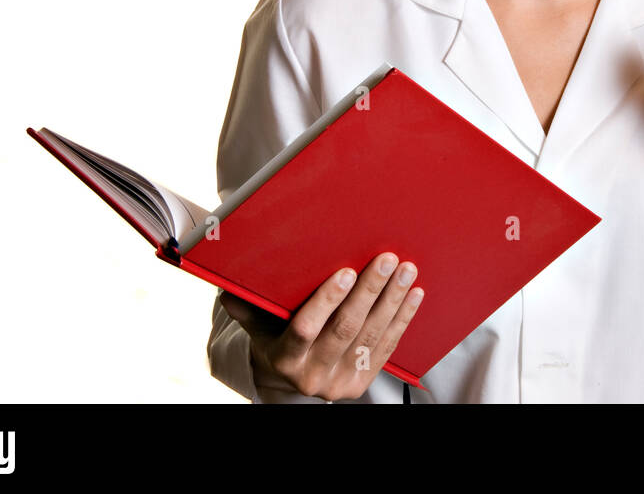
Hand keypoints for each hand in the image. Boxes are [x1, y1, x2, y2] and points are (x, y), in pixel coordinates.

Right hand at [221, 251, 423, 400]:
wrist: (293, 378)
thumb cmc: (275, 338)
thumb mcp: (258, 325)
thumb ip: (248, 306)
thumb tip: (229, 286)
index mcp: (283, 358)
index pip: (305, 328)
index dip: (327, 300)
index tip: (346, 271)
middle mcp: (312, 374)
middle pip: (345, 329)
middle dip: (369, 292)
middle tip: (386, 260)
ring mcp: (340, 382)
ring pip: (371, 337)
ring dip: (392, 301)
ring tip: (405, 270)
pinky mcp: (362, 382)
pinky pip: (387, 348)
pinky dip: (402, 319)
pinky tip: (413, 294)